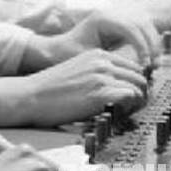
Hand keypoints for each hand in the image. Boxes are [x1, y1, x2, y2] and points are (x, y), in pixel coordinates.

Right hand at [1, 48, 147, 127]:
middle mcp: (103, 62)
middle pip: (140, 77)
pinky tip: (117, 115)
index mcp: (97, 54)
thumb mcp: (76, 71)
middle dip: (140, 94)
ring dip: (136, 103)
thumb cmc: (49, 90)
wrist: (30, 96)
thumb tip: (117, 89)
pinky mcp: (101, 92)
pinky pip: (131, 97)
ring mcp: (102, 76)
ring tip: (124, 114)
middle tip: (130, 109)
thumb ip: (96, 74)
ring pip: (139, 87)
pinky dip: (129, 108)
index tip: (130, 99)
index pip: (132, 67)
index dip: (134, 84)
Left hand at [60, 8, 161, 65]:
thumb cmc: (71, 53)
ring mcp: (119, 14)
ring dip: (153, 42)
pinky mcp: (123, 21)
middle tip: (153, 65)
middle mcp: (112, 12)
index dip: (141, 46)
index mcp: (102, 18)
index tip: (144, 64)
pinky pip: (144, 27)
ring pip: (146, 23)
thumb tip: (130, 69)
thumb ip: (107, 61)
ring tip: (154, 63)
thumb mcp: (87, 57)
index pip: (130, 27)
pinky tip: (151, 57)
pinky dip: (150, 41)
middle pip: (142, 22)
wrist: (61, 47)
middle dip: (151, 44)